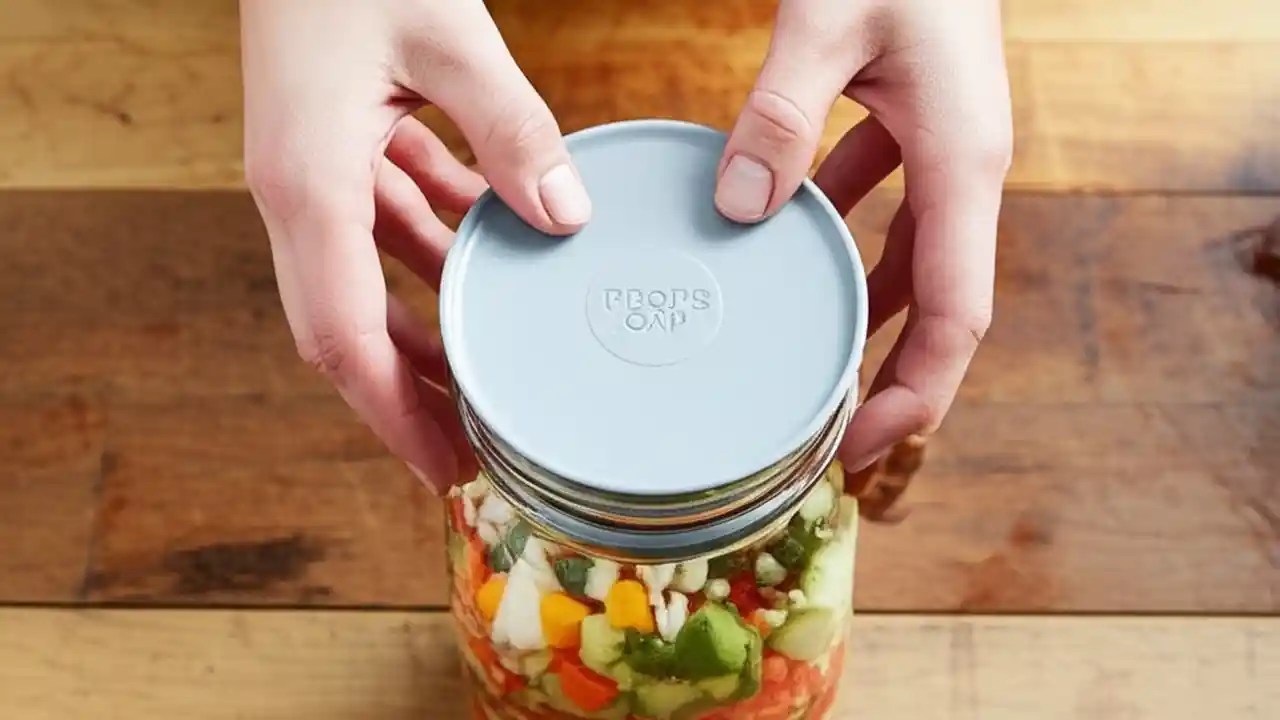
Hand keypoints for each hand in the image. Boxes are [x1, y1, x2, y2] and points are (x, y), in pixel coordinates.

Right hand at [240, 1, 591, 491]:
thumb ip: (508, 126)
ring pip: (370, 280)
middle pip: (349, 330)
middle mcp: (297, 191)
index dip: (393, 414)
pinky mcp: (336, 142)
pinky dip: (437, 246)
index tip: (443, 468)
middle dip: (410, 394)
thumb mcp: (445, 34)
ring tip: (492, 371)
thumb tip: (565, 215)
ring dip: (428, 327)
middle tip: (476, 451)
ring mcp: (312, 169)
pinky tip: (494, 254)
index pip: (343, 338)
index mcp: (306, 183)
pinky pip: (387, 219)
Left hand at [715, 0, 1011, 470]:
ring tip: (805, 363)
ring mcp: (944, 149)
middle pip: (937, 306)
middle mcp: (965, 169)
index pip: (956, 314)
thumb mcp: (830, 19)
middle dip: (889, 375)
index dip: (917, 392)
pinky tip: (780, 242)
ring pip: (910, 261)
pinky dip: (842, 236)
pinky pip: (883, 204)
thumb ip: (782, 112)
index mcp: (964, 162)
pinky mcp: (915, 125)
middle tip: (827, 436)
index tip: (863, 445)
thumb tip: (739, 205)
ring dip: (863, 314)